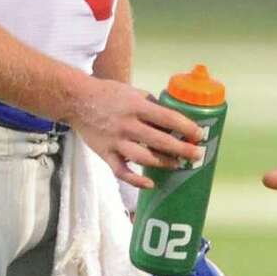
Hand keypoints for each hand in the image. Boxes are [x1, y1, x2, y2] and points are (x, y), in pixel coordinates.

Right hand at [65, 76, 202, 187]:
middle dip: (183, 150)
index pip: (168, 118)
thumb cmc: (109, 94)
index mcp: (136, 106)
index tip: (200, 134)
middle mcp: (127, 124)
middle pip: (160, 141)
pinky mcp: (105, 153)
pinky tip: (150, 183)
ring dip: (164, 163)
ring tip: (178, 164)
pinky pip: (122, 171)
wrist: (76, 100)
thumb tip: (175, 120)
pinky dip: (136, 180)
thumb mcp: (134, 92)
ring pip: (144, 158)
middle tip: (198, 155)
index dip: (187, 128)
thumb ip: (153, 106)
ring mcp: (115, 141)